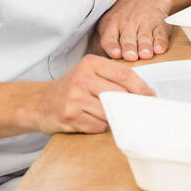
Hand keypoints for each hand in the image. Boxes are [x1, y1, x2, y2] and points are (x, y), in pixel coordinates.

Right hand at [35, 54, 154, 133]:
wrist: (40, 103)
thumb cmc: (73, 88)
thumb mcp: (90, 73)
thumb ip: (113, 77)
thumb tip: (144, 92)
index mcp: (91, 63)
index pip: (125, 75)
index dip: (142, 88)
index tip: (151, 96)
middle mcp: (82, 79)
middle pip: (119, 94)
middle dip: (130, 104)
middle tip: (137, 110)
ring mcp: (74, 98)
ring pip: (109, 112)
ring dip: (113, 117)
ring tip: (108, 115)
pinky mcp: (69, 116)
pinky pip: (97, 126)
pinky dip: (99, 126)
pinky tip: (91, 121)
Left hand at [92, 0, 172, 60]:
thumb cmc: (124, 16)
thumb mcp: (108, 24)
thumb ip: (101, 44)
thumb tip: (99, 62)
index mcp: (112, 25)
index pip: (109, 38)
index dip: (111, 46)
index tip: (115, 54)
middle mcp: (128, 24)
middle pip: (128, 39)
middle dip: (129, 48)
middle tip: (130, 56)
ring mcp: (145, 23)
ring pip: (145, 37)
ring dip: (145, 46)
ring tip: (145, 54)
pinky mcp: (160, 24)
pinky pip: (161, 34)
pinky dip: (161, 42)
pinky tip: (160, 48)